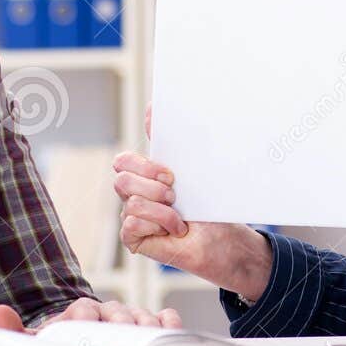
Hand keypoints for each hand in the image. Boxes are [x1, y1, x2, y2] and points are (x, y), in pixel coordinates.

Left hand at [0, 300, 182, 332]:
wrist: (84, 344)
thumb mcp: (36, 343)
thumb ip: (16, 331)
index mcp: (80, 310)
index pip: (82, 309)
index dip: (82, 319)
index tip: (81, 330)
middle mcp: (109, 309)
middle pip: (117, 313)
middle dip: (118, 327)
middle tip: (120, 343)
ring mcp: (133, 315)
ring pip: (143, 316)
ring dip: (145, 330)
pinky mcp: (154, 323)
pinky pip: (165, 319)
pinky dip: (169, 325)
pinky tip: (167, 336)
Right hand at [111, 106, 273, 299]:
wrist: (223, 238)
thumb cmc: (209, 205)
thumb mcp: (191, 170)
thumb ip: (171, 142)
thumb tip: (152, 108)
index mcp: (144, 175)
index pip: (123, 161)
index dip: (144, 166)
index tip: (171, 174)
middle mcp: (135, 195)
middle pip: (122, 180)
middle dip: (153, 187)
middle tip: (175, 195)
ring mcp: (133, 217)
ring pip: (131, 203)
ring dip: (162, 211)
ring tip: (180, 217)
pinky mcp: (134, 238)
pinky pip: (131, 225)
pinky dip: (158, 226)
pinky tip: (173, 231)